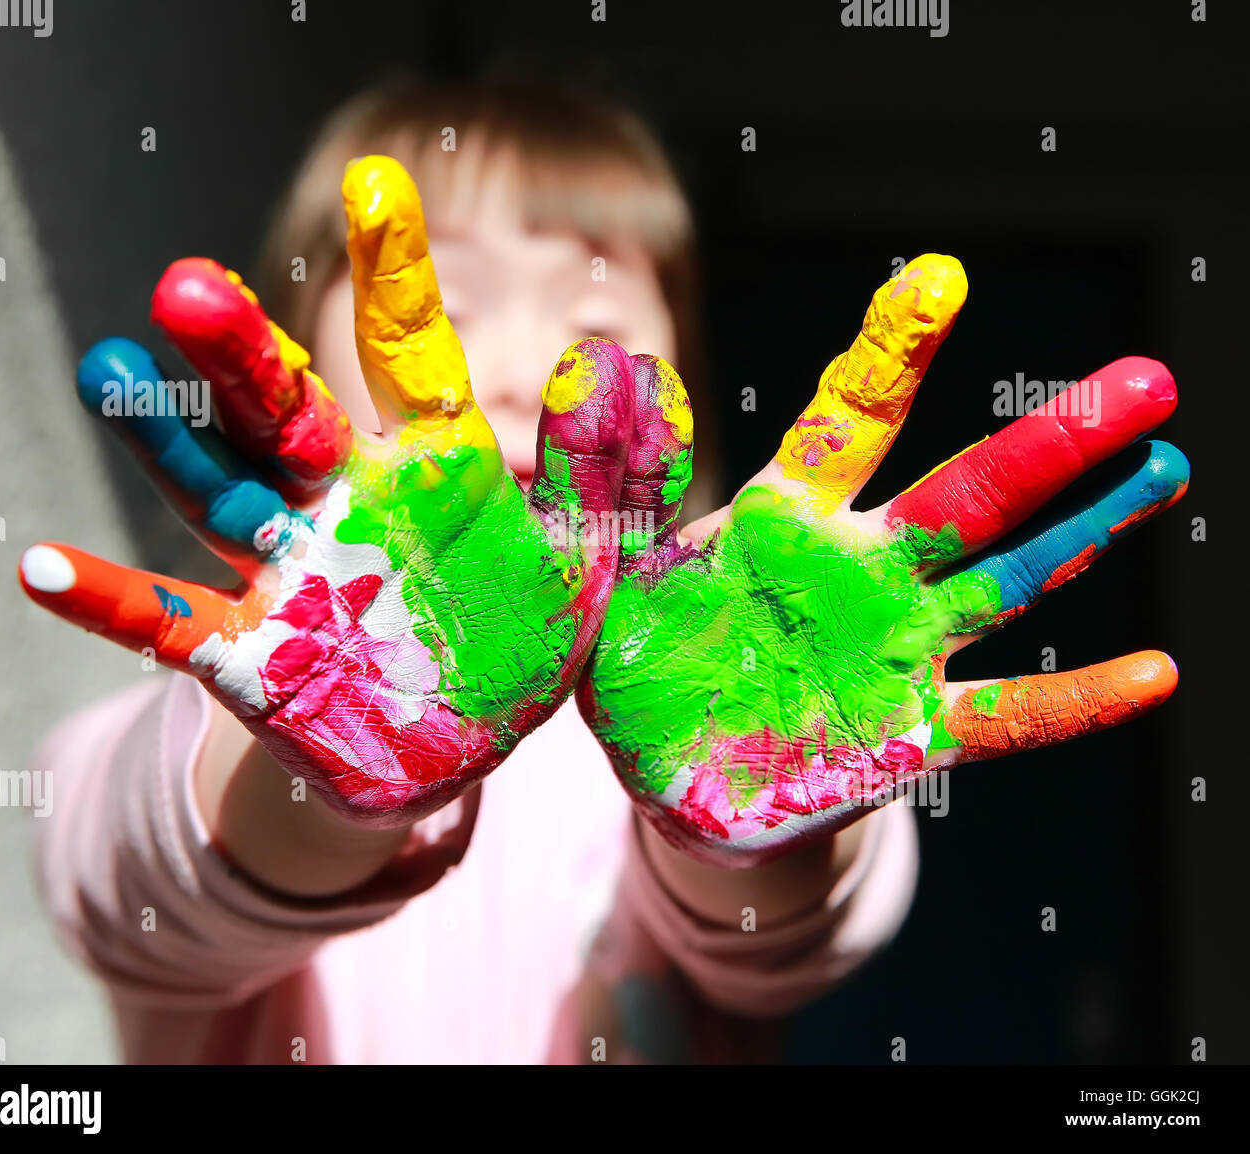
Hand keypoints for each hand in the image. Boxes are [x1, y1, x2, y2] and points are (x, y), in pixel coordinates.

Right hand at [20, 156, 635, 827]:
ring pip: (223, 495)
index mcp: (435, 469)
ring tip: (112, 374)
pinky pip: (175, 626)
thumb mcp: (583, 556)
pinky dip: (115, 603)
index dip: (396, 275)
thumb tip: (623, 360)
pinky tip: (43, 569)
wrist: (456, 743)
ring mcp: (294, 573)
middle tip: (188, 284)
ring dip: (169, 446)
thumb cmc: (519, 637)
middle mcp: (349, 502)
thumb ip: (607, 472)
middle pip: (290, 413)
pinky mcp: (258, 657)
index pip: (409, 354)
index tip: (375, 186)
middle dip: (245, 358)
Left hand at [579, 254, 1187, 865]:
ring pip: (1009, 579)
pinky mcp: (909, 733)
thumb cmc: (640, 661)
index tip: (938, 277)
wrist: (667, 774)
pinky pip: (1007, 716)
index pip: (851, 419)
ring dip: (1087, 532)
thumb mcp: (605, 569)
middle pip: (968, 491)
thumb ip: (612, 481)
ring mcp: (896, 648)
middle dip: (1051, 439)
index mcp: (786, 520)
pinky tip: (1154, 673)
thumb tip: (605, 366)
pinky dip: (1076, 699)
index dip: (892, 353)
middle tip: (1144, 379)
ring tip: (1164, 468)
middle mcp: (862, 571)